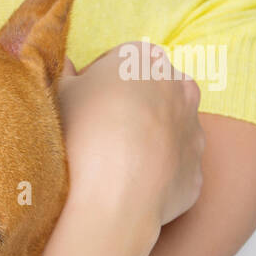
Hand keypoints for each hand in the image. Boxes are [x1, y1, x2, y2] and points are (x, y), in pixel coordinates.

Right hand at [55, 41, 204, 227]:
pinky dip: (156, 171)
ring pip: (167, 127)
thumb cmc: (81, 134)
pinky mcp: (196, 168)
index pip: (117, 62)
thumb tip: (67, 65)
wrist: (114, 196)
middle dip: (129, 105)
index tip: (80, 104)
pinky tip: (128, 184)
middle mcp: (179, 87)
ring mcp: (194, 129)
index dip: (95, 83)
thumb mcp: (58, 93)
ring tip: (113, 162)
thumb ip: (65, 73)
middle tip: (97, 131)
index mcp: (143, 59)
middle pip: (150, 90)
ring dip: (146, 137)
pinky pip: (173, 165)